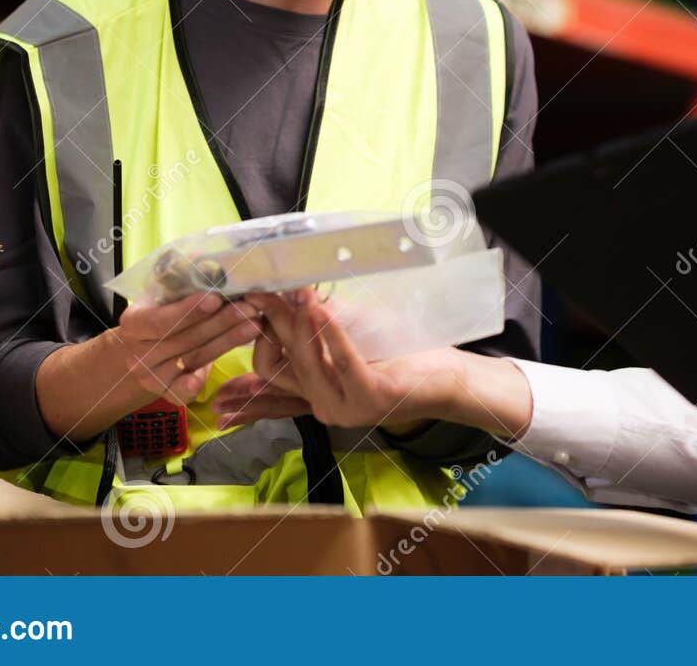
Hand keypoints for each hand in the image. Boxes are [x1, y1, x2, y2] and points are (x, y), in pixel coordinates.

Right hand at [110, 292, 262, 406]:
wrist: (142, 352)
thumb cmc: (161, 316)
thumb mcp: (163, 296)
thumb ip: (179, 279)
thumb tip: (200, 256)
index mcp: (134, 322)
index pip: (160, 319)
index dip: (187, 310)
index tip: (215, 298)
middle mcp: (138, 352)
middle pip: (185, 338)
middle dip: (221, 321)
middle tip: (250, 307)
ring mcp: (151, 375)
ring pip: (195, 357)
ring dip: (228, 341)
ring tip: (256, 324)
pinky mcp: (165, 392)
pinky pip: (182, 391)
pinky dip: (195, 384)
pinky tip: (212, 374)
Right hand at [215, 290, 465, 431]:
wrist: (445, 376)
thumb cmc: (398, 351)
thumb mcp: (349, 333)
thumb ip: (317, 323)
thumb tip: (284, 291)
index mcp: (314, 391)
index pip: (266, 370)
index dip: (255, 336)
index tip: (251, 301)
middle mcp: (322, 404)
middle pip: (279, 365)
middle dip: (273, 324)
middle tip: (271, 289)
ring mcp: (345, 406)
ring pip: (307, 365)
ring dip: (301, 324)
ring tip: (300, 293)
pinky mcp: (370, 399)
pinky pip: (343, 363)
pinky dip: (332, 334)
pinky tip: (323, 310)